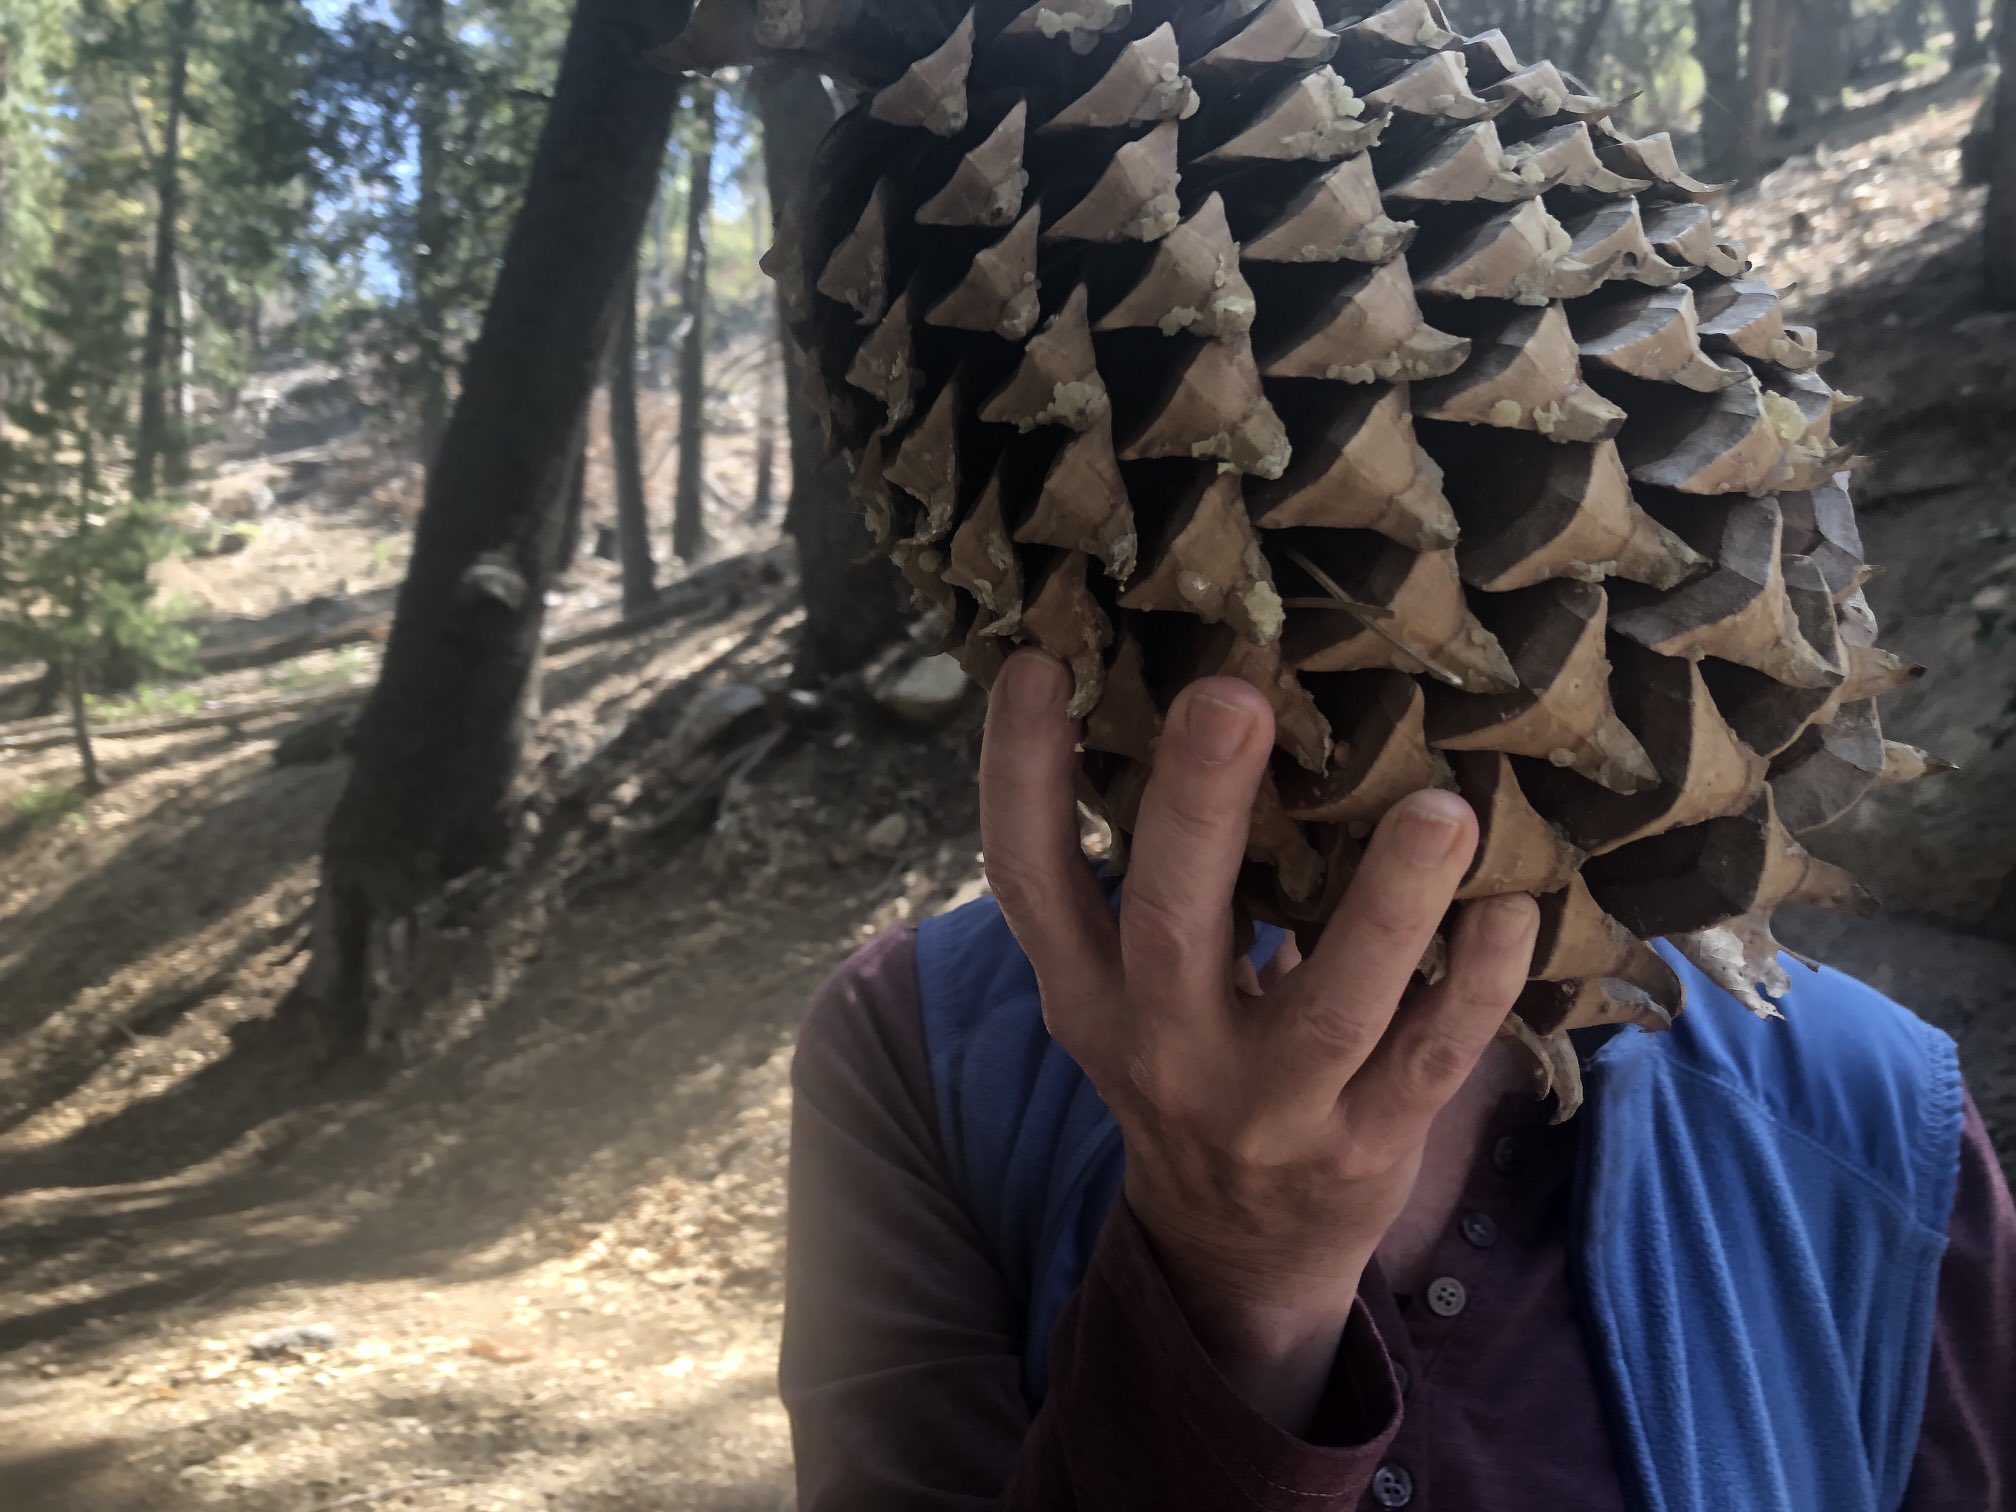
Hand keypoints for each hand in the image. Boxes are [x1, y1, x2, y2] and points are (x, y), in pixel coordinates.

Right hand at [979, 652, 1539, 1432]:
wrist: (1238, 1249)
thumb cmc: (1191, 1066)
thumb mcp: (1130, 995)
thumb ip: (1155, 881)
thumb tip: (1212, 696)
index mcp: (1089, 995)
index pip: (1029, 882)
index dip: (1023, 775)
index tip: (1039, 662)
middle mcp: (1163, 1049)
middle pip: (1169, 923)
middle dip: (1200, 808)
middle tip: (1234, 696)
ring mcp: (1269, 1106)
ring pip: (1329, 1003)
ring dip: (1386, 904)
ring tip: (1439, 809)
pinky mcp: (1367, 1143)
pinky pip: (1434, 1057)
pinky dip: (1481, 982)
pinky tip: (1517, 903)